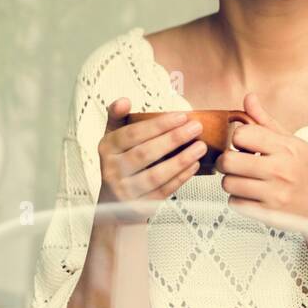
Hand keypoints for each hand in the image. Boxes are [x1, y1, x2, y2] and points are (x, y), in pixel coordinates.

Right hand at [95, 98, 205, 225]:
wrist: (114, 205)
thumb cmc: (120, 164)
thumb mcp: (113, 140)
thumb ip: (118, 118)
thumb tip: (123, 100)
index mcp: (107, 148)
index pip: (132, 134)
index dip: (158, 125)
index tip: (182, 116)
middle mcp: (111, 170)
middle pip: (145, 154)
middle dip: (173, 139)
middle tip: (196, 128)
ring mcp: (125, 191)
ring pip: (155, 175)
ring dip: (181, 160)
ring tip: (200, 147)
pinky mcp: (139, 207)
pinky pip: (163, 191)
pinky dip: (181, 178)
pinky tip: (194, 165)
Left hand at [217, 93, 307, 224]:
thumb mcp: (293, 142)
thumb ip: (266, 122)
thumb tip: (249, 98)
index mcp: (286, 148)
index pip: (241, 135)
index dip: (237, 138)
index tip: (243, 144)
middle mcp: (280, 170)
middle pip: (229, 160)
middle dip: (226, 161)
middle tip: (234, 162)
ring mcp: (274, 193)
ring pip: (228, 183)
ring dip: (231, 181)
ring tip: (244, 179)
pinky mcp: (268, 212)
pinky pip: (235, 203)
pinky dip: (238, 198)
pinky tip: (250, 193)